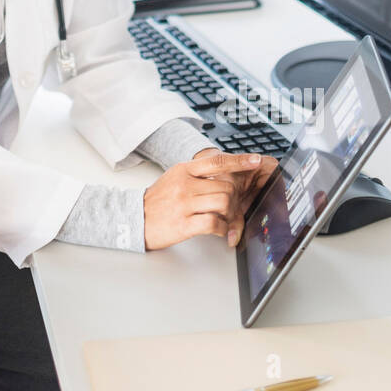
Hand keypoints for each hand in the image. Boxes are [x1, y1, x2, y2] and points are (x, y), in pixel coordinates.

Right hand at [143, 149, 275, 250]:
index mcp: (184, 170)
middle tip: (233, 208)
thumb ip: (196, 175)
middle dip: (235, 199)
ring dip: (230, 214)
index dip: (240, 160)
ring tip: (225, 219)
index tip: (256, 160)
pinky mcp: (183, 224)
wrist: (134, 218)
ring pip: (223, 202)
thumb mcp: (174, 178)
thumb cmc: (157, 201)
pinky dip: (222, 228)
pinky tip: (219, 230)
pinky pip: (214, 223)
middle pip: (226, 186)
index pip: (217, 161)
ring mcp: (184, 204)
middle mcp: (185, 184)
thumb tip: (224, 173)